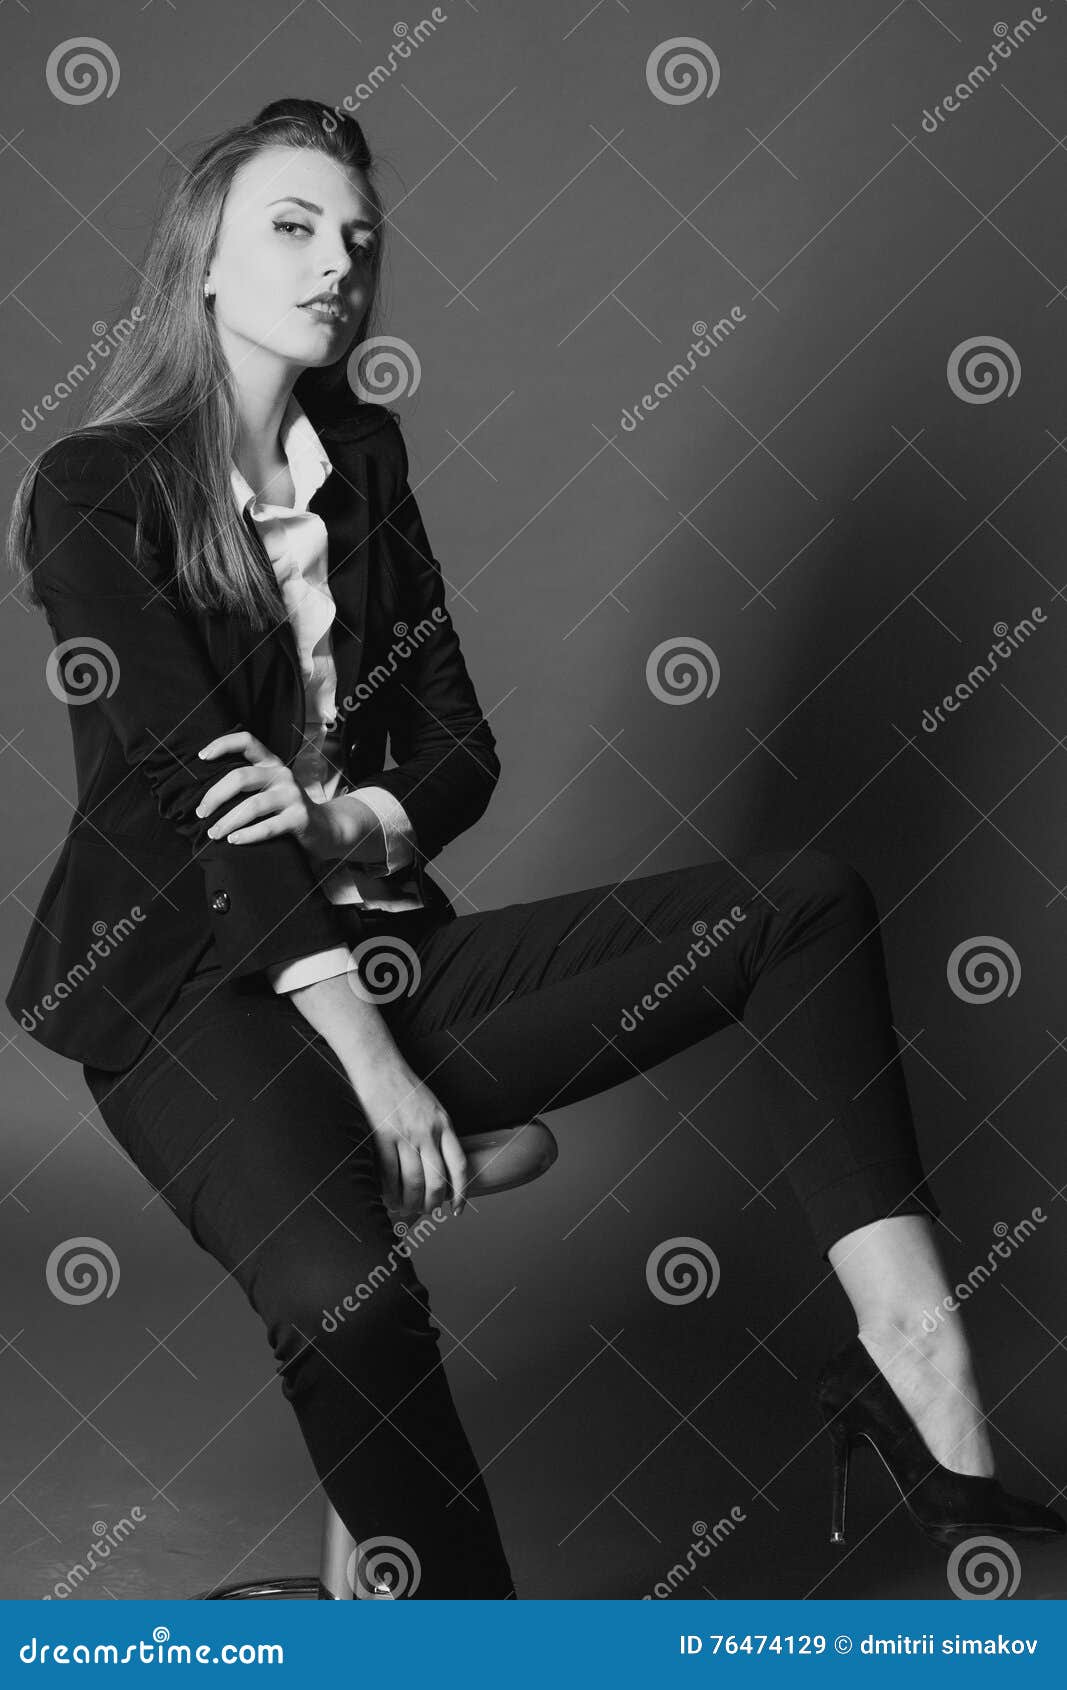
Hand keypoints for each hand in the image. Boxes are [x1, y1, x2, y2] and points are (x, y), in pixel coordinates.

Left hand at [195, 729, 336, 854]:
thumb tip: (204, 794)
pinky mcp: (300, 817)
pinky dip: (247, 835)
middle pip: (240, 777)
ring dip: (227, 821)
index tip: (201, 757)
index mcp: (271, 763)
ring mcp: (292, 795)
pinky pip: (268, 826)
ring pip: (252, 805)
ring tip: (214, 833)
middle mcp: (282, 774)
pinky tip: (234, 840)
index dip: (223, 744)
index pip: (247, 741)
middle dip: (215, 796)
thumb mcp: (270, 788)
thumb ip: (247, 784)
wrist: (325, 828)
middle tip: (201, 813)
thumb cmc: (286, 809)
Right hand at [356, 1058, 468, 1220]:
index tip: (457, 1208)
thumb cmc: (404, 1086)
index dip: (461, 1192)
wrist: (379, 1065)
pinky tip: (389, 1197)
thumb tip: (442, 1162)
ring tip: (406, 1208)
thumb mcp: (434, 1106)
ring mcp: (405, 1134)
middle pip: (437, 1179)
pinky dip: (389, 1190)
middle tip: (427, 1211)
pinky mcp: (383, 1135)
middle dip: (433, 1202)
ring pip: (413, 1180)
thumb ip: (440, 1131)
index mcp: (444, 1124)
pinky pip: (389, 1172)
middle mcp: (428, 1131)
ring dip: (410, 1201)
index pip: (459, 1165)